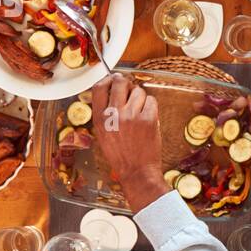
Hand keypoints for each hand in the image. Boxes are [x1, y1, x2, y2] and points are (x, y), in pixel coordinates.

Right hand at [91, 74, 166, 210]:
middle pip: (119, 82)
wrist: (137, 170)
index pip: (98, 87)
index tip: (113, 79)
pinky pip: (151, 100)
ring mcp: (132, 115)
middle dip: (126, 83)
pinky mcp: (149, 119)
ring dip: (141, 97)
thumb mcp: (102, 134)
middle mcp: (113, 114)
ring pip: (138, 91)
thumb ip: (104, 113)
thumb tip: (112, 92)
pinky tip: (148, 116)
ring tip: (140, 110)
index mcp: (99, 118)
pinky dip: (151, 106)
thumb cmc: (120, 154)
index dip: (107, 79)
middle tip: (130, 88)